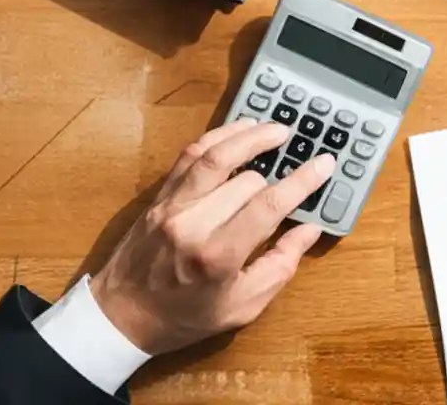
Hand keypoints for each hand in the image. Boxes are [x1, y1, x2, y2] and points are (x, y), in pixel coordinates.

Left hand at [89, 120, 332, 354]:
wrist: (120, 316)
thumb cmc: (184, 318)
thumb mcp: (241, 307)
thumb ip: (279, 267)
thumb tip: (309, 230)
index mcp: (218, 256)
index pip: (269, 206)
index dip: (302, 181)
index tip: (325, 164)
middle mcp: (194, 223)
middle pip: (248, 180)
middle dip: (278, 173)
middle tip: (298, 166)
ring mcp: (173, 205)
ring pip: (216, 155)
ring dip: (250, 136)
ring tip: (276, 129)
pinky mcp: (160, 195)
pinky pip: (190, 155)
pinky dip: (218, 137)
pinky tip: (239, 130)